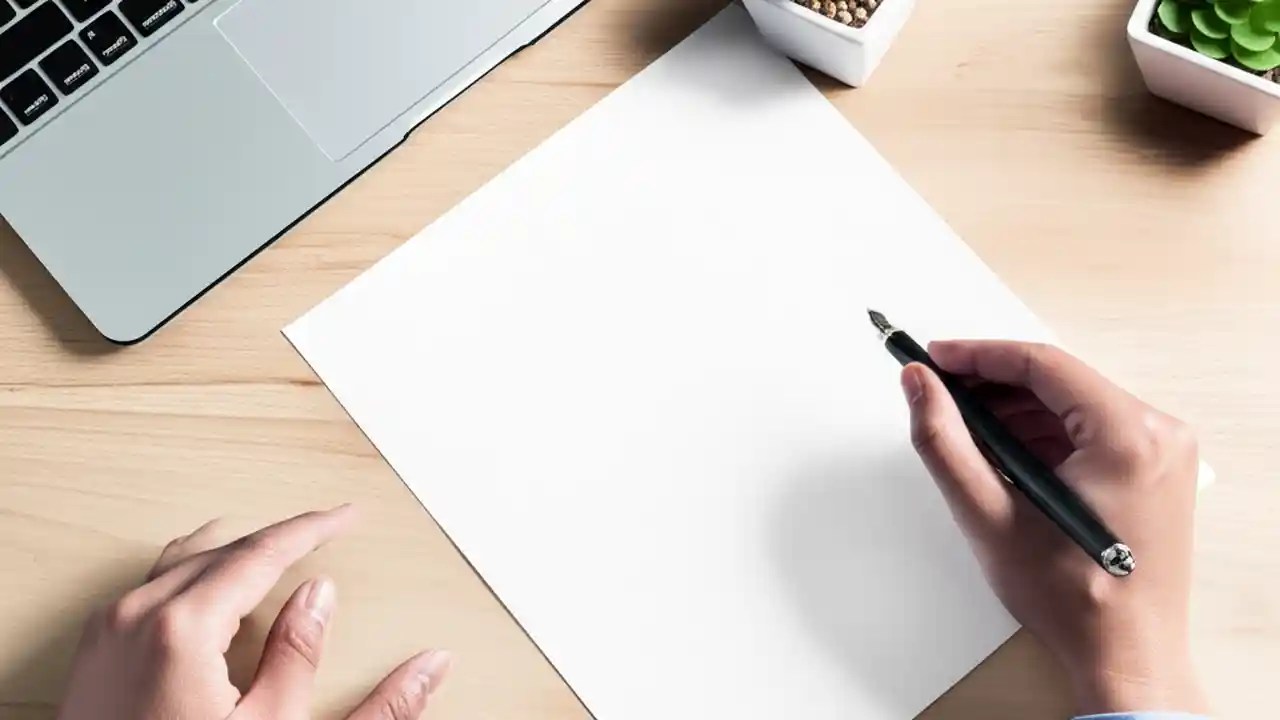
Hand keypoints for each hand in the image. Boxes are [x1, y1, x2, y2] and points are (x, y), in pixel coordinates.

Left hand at [57, 506, 451, 719]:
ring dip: (236, 552)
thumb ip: (302, 656)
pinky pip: (150, 585)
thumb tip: (325, 597)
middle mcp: (135, 616)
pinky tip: (216, 590)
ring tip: (276, 555)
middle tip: (324, 533)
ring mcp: (106, 632)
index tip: (345, 517)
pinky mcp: (93, 653)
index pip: (262, 552)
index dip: (312, 529)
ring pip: (182, 560)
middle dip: (279, 538)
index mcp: (181, 627)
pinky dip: (195, 574)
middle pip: (223, 548)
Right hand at [900, 341, 1206, 714]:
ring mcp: (1162, 452)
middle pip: (1058, 381)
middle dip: (992, 386)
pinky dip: (1042, 435)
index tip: (934, 357)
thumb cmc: (1072, 600)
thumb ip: (944, 440)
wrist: (1126, 656)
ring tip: (965, 434)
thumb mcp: (988, 515)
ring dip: (1015, 412)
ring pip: (1071, 405)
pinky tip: (1004, 457)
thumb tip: (918, 384)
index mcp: (1128, 436)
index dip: (978, 355)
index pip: (1042, 365)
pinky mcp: (1155, 470)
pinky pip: (1088, 430)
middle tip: (938, 395)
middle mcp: (1158, 434)